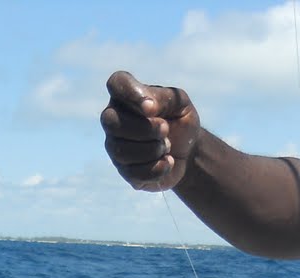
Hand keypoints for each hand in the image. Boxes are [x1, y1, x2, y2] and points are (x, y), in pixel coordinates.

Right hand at [102, 70, 202, 191]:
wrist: (188, 152)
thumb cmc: (179, 121)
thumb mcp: (180, 104)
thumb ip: (165, 98)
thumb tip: (147, 108)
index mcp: (126, 96)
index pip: (116, 83)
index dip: (130, 93)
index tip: (150, 107)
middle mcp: (114, 120)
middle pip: (111, 122)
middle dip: (144, 129)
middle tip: (166, 130)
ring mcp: (115, 147)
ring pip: (122, 151)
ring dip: (152, 149)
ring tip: (167, 146)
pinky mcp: (125, 171)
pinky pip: (134, 173)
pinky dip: (157, 168)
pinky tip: (168, 161)